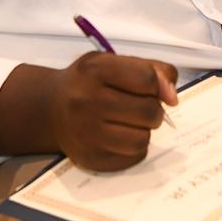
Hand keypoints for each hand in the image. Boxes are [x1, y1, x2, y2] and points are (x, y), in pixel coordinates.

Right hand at [46, 52, 178, 171]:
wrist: (49, 108)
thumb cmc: (88, 82)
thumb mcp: (113, 62)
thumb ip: (151, 69)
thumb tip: (172, 97)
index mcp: (95, 70)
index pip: (147, 79)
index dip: (158, 85)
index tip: (153, 89)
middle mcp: (86, 101)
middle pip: (148, 111)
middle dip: (153, 110)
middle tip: (140, 107)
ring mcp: (86, 133)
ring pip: (143, 138)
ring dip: (144, 131)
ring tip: (129, 122)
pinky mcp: (90, 158)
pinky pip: (133, 157)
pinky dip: (134, 148)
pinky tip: (118, 136)